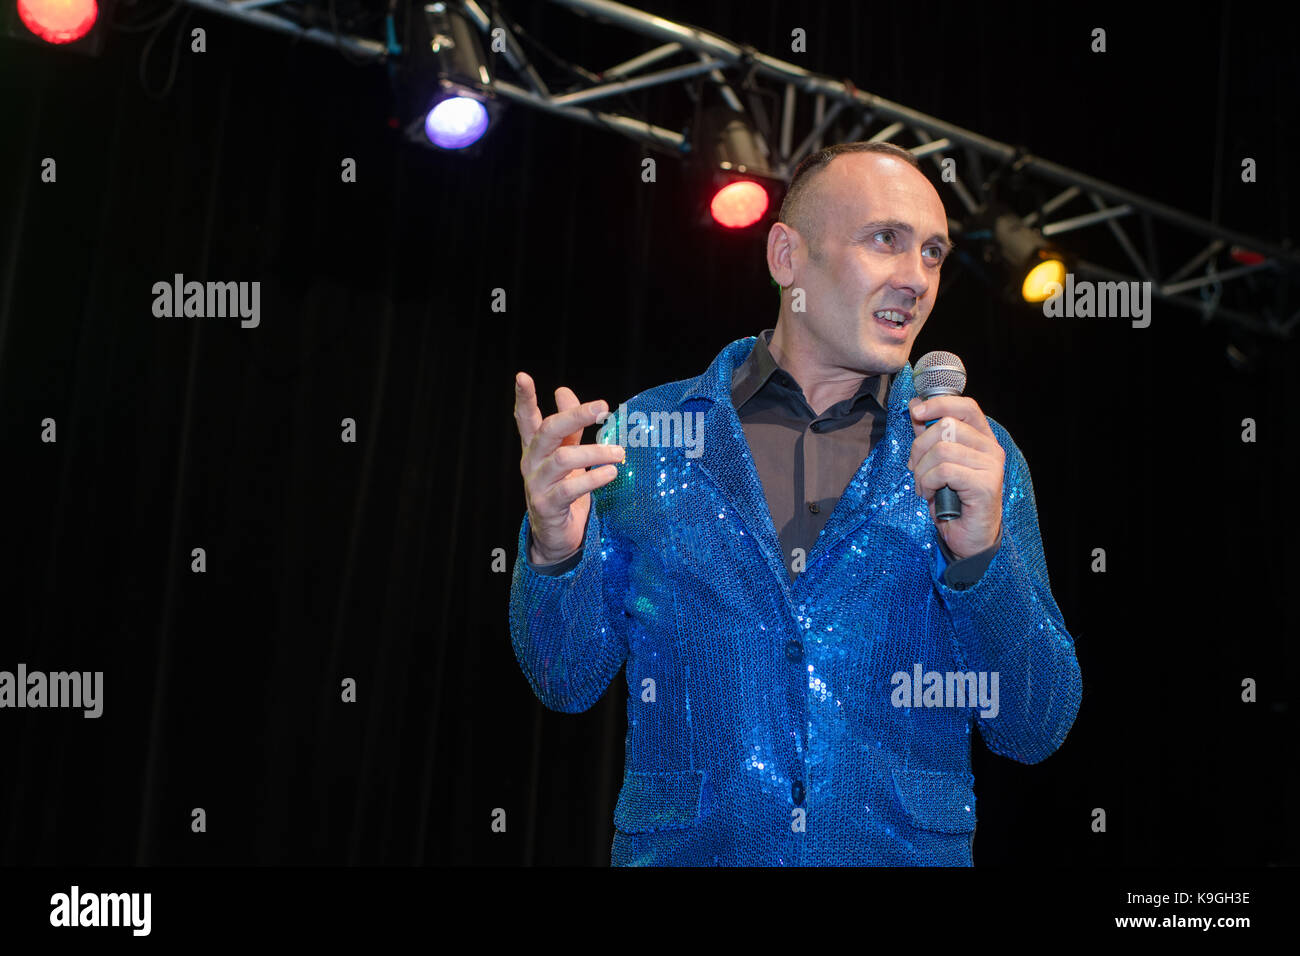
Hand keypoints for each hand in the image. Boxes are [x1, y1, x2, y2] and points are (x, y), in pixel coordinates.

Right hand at [514, 372, 624, 565]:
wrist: (557, 535)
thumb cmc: (564, 489)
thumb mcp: (567, 453)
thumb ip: (569, 426)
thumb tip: (563, 391)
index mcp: (535, 448)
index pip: (526, 418)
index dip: (524, 398)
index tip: (522, 376)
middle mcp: (531, 463)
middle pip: (548, 431)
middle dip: (574, 416)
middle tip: (602, 407)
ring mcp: (536, 485)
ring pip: (562, 459)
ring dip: (594, 452)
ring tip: (619, 452)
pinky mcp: (546, 506)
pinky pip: (569, 488)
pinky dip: (592, 479)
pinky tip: (611, 473)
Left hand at [906, 395, 1004, 559]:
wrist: (967, 537)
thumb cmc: (953, 500)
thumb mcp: (937, 462)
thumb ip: (929, 435)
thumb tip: (916, 404)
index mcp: (982, 439)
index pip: (966, 407)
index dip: (939, 403)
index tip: (916, 412)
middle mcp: (991, 449)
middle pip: (947, 426)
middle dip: (919, 447)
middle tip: (915, 469)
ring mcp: (991, 466)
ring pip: (942, 449)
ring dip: (922, 470)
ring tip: (924, 486)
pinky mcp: (985, 485)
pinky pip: (944, 471)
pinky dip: (928, 482)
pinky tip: (930, 494)